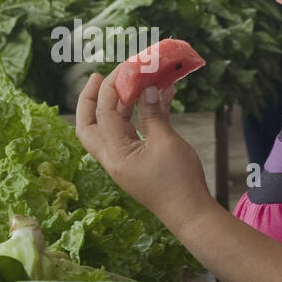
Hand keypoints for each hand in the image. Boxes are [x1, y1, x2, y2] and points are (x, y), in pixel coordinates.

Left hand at [75, 70, 213, 237]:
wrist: (191, 212)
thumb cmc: (178, 181)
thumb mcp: (166, 142)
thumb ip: (153, 114)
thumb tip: (146, 90)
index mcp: (114, 154)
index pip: (103, 114)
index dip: (111, 88)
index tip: (124, 69)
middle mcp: (113, 156)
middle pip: (90, 124)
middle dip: (91, 99)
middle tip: (99, 76)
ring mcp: (125, 159)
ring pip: (113, 125)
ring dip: (120, 103)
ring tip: (132, 80)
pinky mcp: (139, 160)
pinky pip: (135, 131)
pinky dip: (143, 113)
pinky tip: (161, 95)